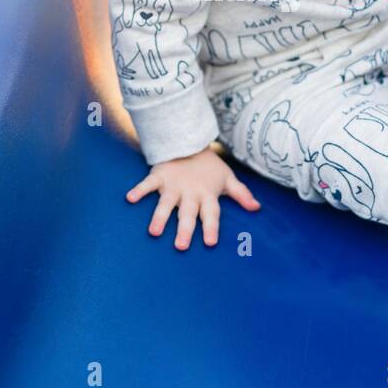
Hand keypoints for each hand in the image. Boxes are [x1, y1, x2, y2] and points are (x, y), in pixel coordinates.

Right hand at [126, 146, 260, 249]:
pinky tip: (130, 199)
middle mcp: (190, 193)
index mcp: (207, 195)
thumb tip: (257, 207)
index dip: (211, 227)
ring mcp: (173, 185)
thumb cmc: (208, 166)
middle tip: (181, 246)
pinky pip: (148, 184)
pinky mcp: (159, 175)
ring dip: (160, 216)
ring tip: (154, 232)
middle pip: (188, 214)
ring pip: (166, 203)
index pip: (211, 214)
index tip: (211, 242)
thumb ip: (241, 194)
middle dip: (185, 229)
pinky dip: (139, 190)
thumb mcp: (227, 178)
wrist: (189, 141)